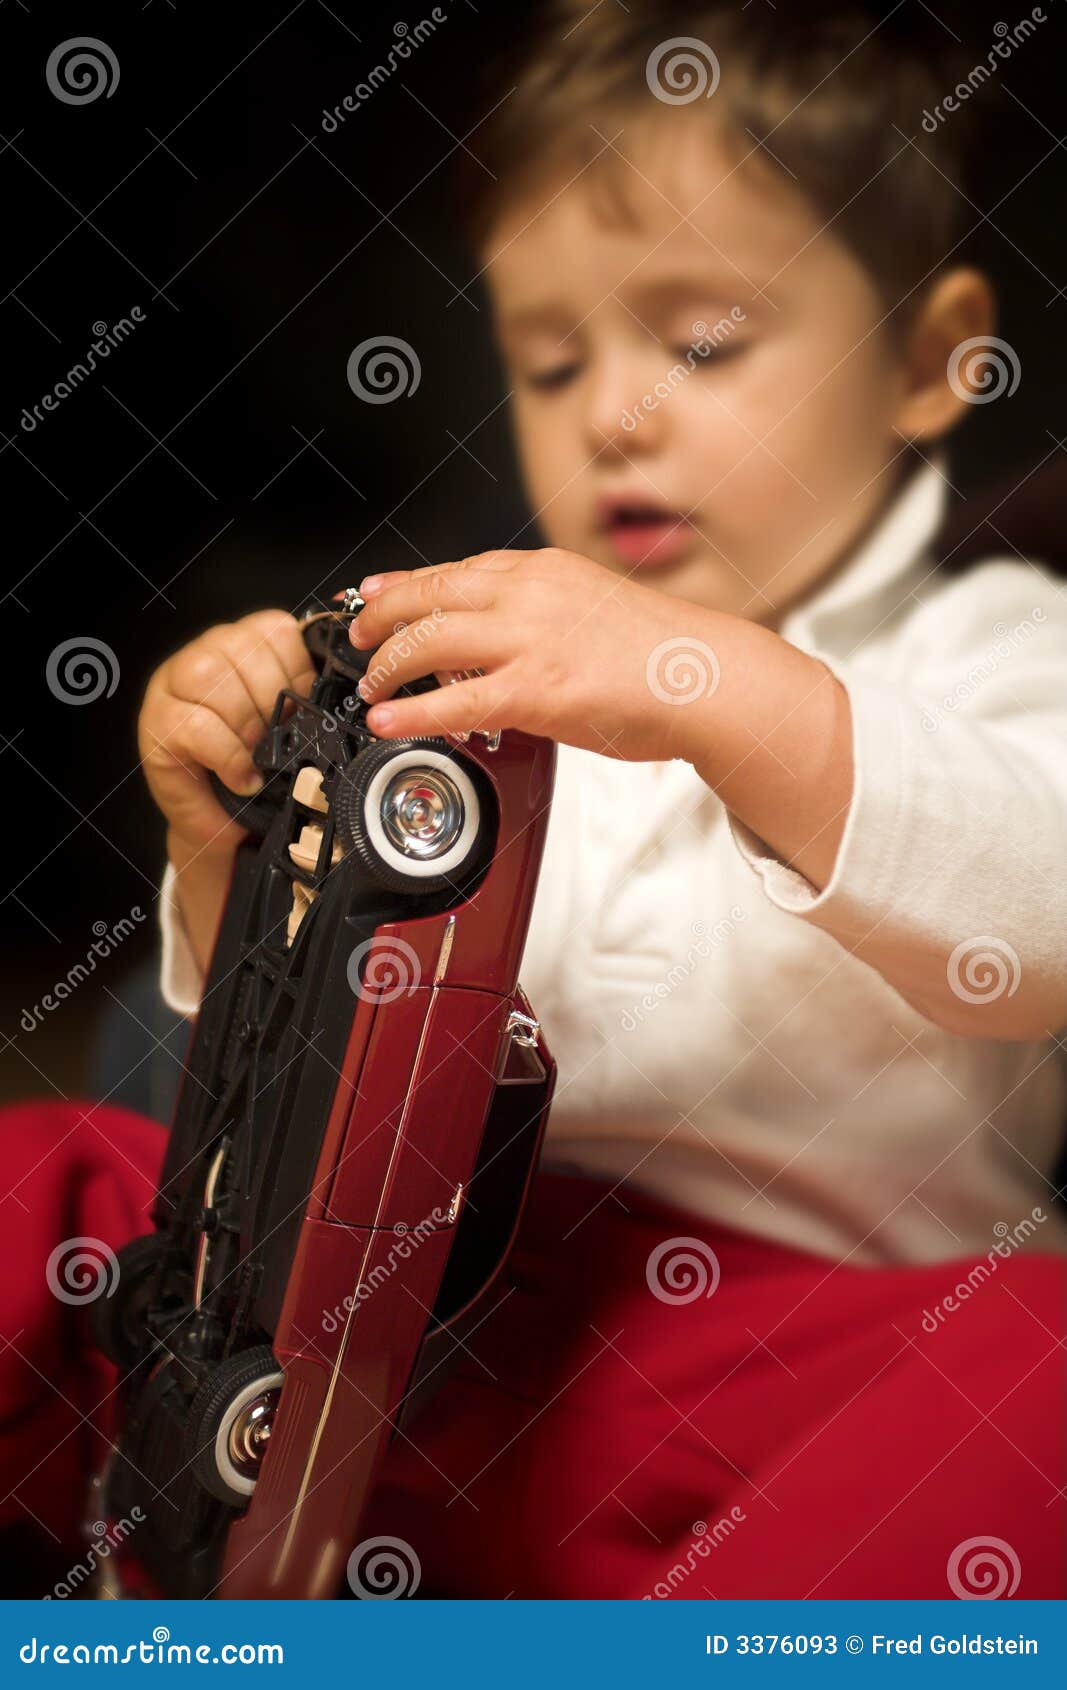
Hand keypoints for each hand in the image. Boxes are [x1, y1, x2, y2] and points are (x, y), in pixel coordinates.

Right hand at [139, 609, 315, 853]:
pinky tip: (241, 778)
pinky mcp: (156, 723)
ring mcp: (172, 685)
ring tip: (257, 759)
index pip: (273, 629)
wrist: (220, 824)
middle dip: (271, 700)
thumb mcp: (285, 726)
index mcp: (241, 647)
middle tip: (278, 740)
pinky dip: (228, 756)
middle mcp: (203, 655)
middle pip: (241, 648)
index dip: (297, 670)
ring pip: (212, 676)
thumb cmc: (254, 770)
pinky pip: (196, 725)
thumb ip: (301, 695)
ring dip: (246, 724)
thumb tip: (334, 689)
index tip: (303, 711)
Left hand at [350, 548, 722, 761]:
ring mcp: (529, 641)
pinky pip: (453, 700)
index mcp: (545, 571)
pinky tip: (386, 721)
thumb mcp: (594, 608)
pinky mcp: (535, 691)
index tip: (377, 595)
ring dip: (386, 664)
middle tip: (358, 639)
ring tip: (370, 685)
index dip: (406, 585)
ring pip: (427, 640)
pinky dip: (409, 712)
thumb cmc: (664, 656)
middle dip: (380, 619)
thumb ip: (544, 615)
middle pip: (428, 596)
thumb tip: (502, 640)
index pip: (457, 570)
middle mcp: (530, 595)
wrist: (708, 678)